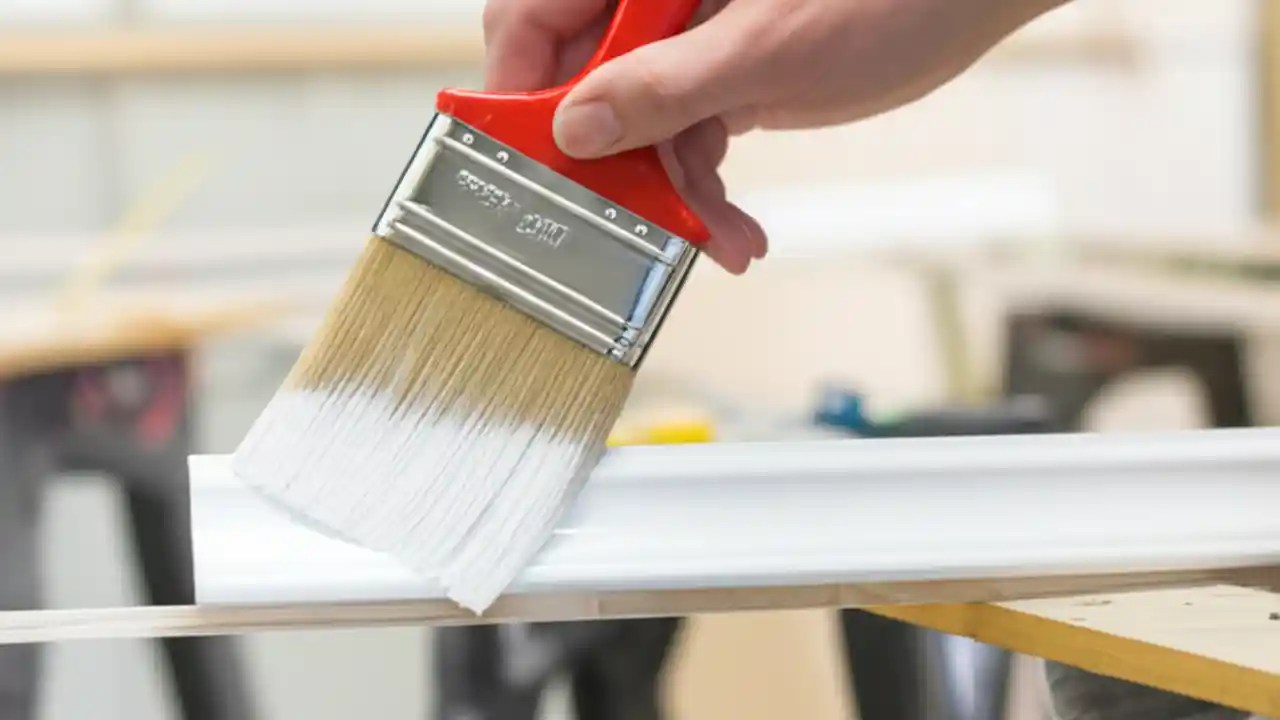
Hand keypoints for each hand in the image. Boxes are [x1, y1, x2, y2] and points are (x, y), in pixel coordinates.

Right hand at [482, 0, 1065, 272]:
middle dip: (607, 163)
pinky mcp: (724, 72)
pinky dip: (704, 185)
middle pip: (582, 79)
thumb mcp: (762, 53)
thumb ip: (658, 89)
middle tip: (617, 222)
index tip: (517, 161)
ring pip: (638, 123)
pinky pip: (687, 134)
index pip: (533, 19)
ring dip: (669, 192)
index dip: (516, 92)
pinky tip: (732, 228)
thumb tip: (575, 127)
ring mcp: (689, 35)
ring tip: (714, 239)